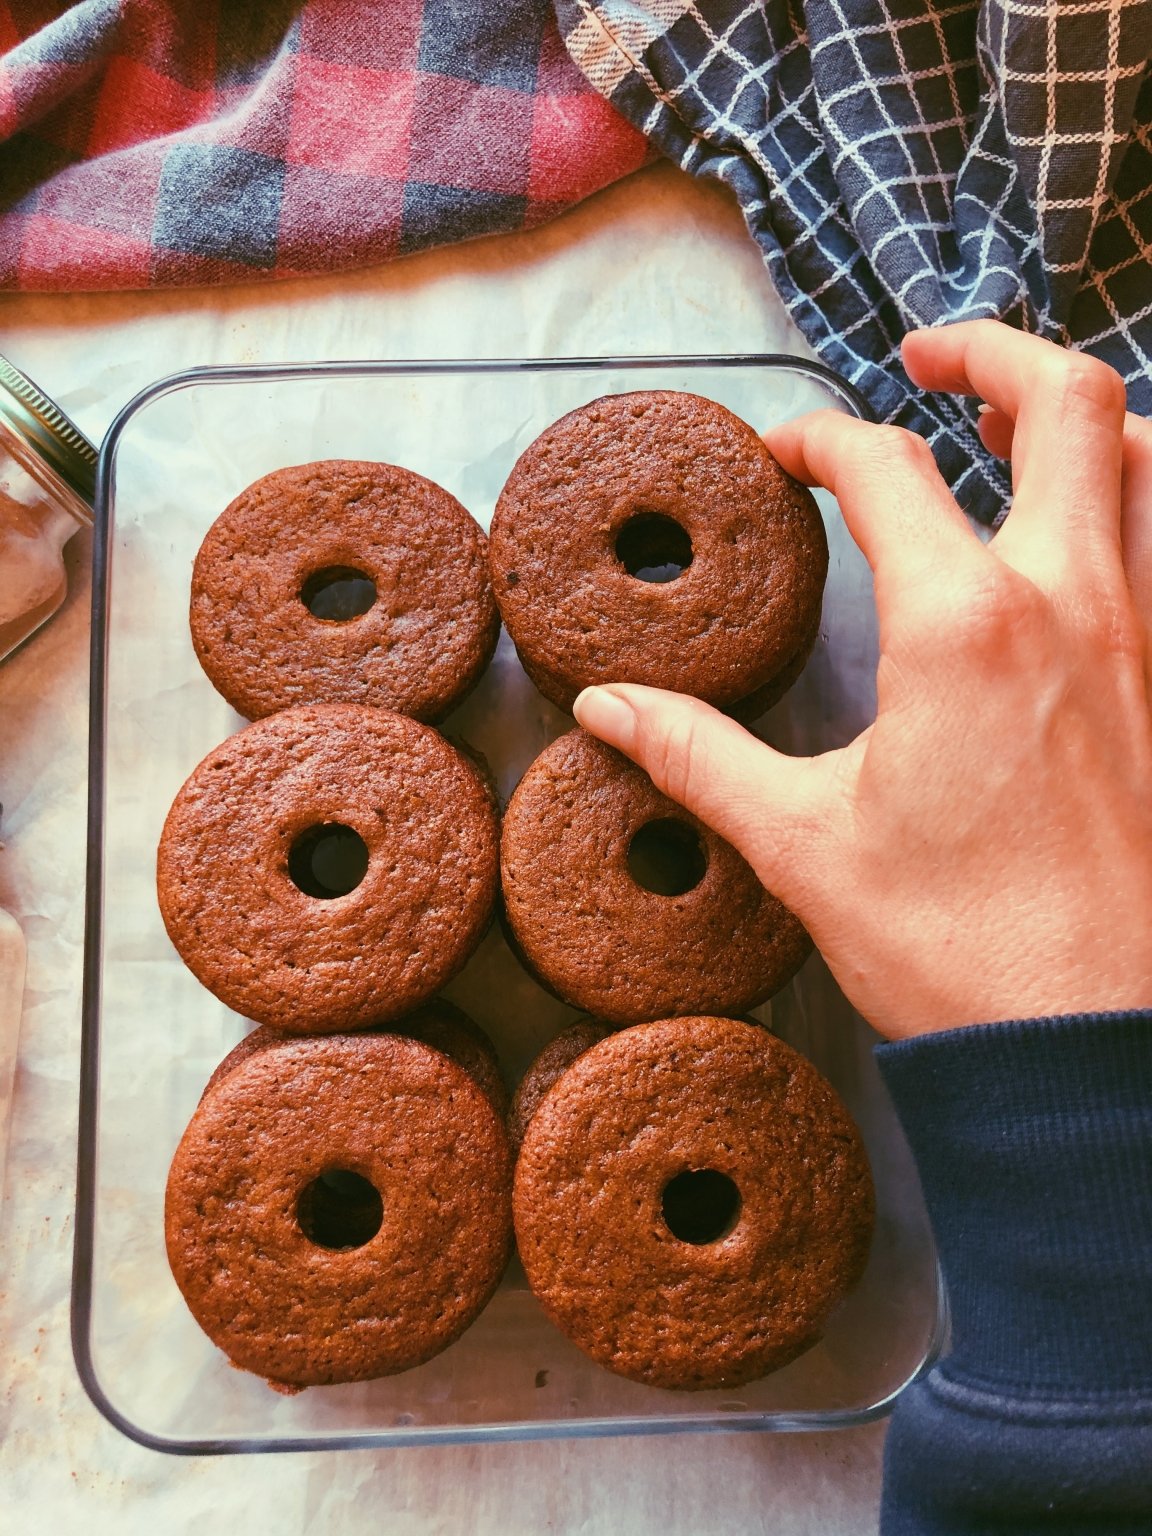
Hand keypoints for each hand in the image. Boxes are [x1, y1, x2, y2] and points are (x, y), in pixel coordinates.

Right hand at [573, 321, 1151, 1039]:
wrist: (1091, 1044)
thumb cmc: (957, 950)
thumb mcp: (800, 843)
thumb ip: (695, 755)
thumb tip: (608, 710)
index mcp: (962, 627)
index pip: (883, 470)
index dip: (820, 440)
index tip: (783, 454)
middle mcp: (1071, 606)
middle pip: (1065, 401)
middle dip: (989, 350)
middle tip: (926, 354)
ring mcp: (1145, 643)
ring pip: (1147, 461)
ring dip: (1081, 418)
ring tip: (1014, 427)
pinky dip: (1135, 504)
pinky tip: (1082, 545)